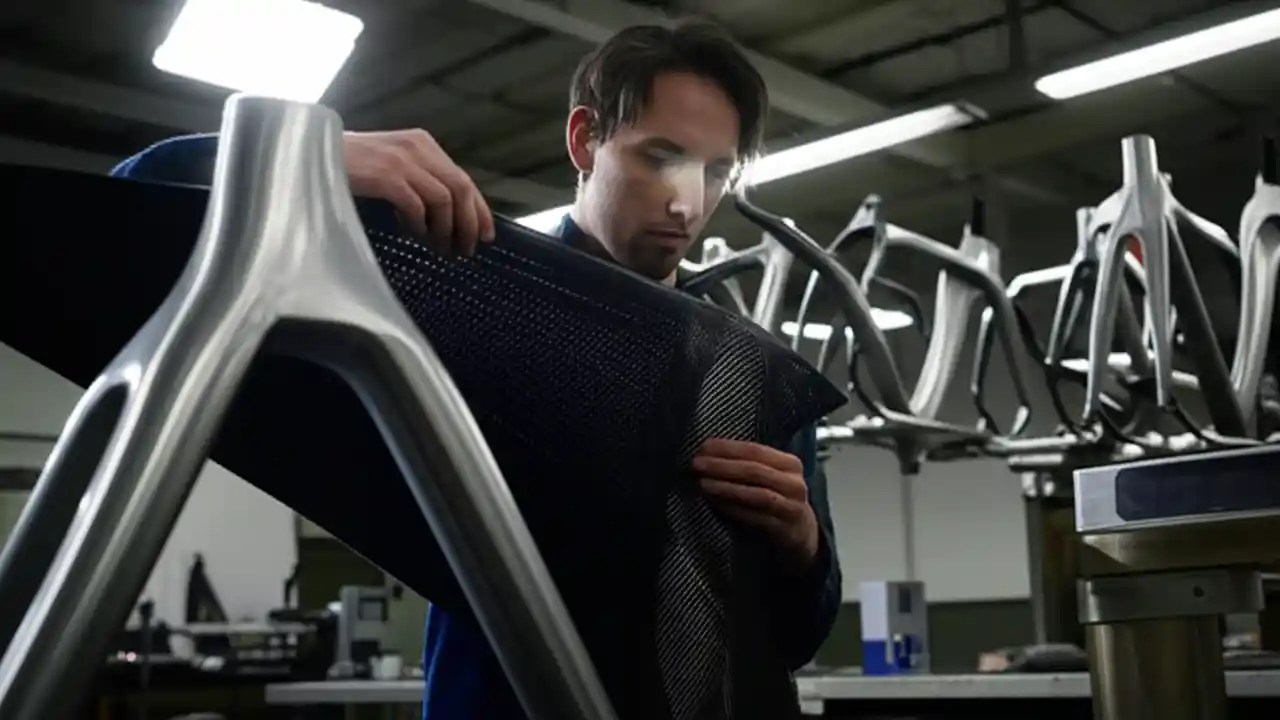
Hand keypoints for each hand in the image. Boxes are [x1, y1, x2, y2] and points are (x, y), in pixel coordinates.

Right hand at [342, 129, 495, 256]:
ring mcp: (401, 159)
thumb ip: (417, 179)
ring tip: (442, 250)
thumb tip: (445, 215)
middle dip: (469, 224)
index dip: (479, 210)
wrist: (307, 153)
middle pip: (461, 189)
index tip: (485, 235)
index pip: (463, 178)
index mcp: (421, 142)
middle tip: (467, 250)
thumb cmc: (346, 165)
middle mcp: (416, 146)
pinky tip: (415, 237)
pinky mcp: (385, 175)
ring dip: (447, 230)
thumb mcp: (389, 164)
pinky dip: (420, 225)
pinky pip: (417, 206)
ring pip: (445, 200)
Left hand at [692, 438, 819, 569]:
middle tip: (697, 464)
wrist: (799, 532)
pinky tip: (715, 503)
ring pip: (757, 494)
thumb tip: (705, 453)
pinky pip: (755, 517)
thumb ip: (743, 464)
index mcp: (789, 464)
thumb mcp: (767, 477)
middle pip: (755, 470)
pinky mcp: (783, 530)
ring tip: (703, 483)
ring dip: (726, 487)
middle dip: (722, 466)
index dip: (727, 447)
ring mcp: (791, 508)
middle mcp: (794, 484)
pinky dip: (733, 509)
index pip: (755, 450)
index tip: (703, 447)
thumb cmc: (775, 498)